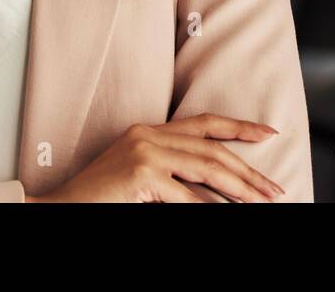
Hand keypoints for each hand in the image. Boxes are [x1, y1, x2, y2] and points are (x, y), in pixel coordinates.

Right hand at [27, 113, 285, 202]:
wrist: (61, 206)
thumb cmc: (101, 198)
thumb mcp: (142, 176)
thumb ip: (173, 172)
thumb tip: (216, 185)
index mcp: (150, 130)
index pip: (205, 122)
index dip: (239, 126)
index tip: (268, 132)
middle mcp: (149, 134)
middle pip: (213, 149)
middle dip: (248, 170)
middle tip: (273, 189)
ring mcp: (145, 152)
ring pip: (207, 169)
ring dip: (240, 189)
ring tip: (262, 202)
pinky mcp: (141, 173)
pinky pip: (186, 196)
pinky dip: (209, 208)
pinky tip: (226, 213)